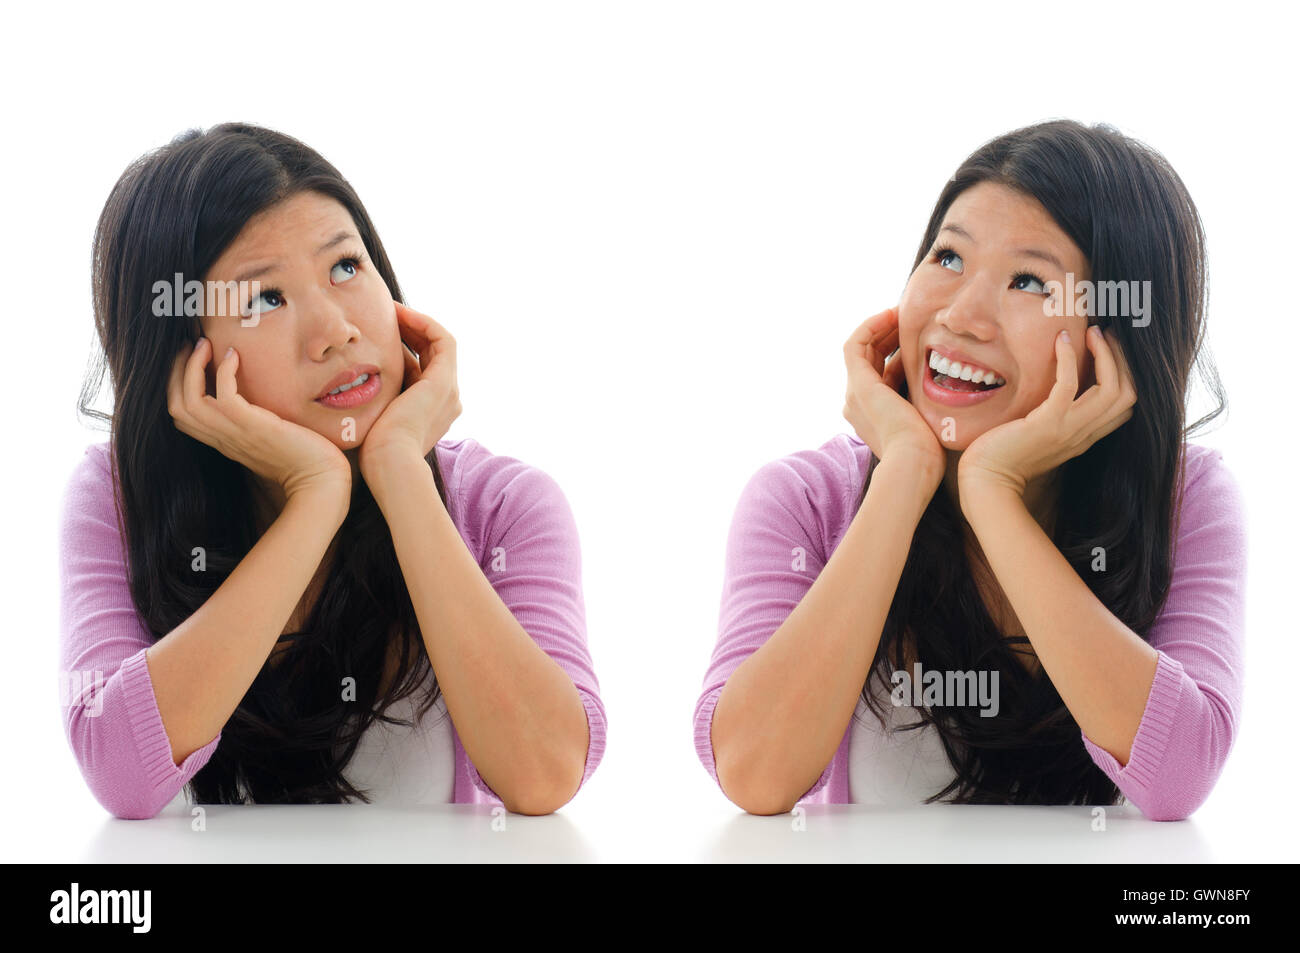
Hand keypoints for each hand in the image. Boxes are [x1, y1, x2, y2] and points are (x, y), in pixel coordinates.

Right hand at [167, 338, 351, 499]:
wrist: (321, 481)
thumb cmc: (305, 460)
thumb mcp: (270, 438)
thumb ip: (255, 423)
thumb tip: (258, 402)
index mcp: (225, 441)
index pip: (183, 416)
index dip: (178, 386)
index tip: (193, 360)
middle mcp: (224, 438)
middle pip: (176, 406)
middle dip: (176, 371)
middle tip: (192, 345)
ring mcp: (236, 433)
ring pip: (189, 400)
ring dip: (192, 366)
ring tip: (204, 344)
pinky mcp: (253, 427)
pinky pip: (224, 396)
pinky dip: (225, 371)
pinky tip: (236, 355)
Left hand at [359, 301, 461, 473]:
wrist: (390, 464)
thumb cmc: (373, 451)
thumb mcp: (373, 421)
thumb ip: (372, 402)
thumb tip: (350, 386)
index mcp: (432, 412)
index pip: (423, 369)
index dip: (405, 347)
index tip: (380, 333)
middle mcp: (448, 400)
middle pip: (433, 354)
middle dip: (411, 332)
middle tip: (386, 316)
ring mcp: (449, 391)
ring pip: (439, 344)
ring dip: (416, 324)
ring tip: (391, 311)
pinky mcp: (444, 381)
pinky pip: (441, 339)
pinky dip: (422, 323)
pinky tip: (397, 315)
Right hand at [842, 307, 944, 479]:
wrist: (913, 464)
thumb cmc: (929, 451)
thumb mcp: (928, 422)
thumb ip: (929, 405)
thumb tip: (950, 387)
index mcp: (872, 415)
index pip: (880, 373)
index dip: (895, 352)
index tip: (916, 339)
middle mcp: (857, 404)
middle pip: (868, 359)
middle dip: (887, 337)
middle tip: (909, 321)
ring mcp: (855, 394)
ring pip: (861, 349)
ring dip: (880, 328)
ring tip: (902, 313)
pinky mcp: (859, 384)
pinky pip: (856, 344)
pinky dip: (872, 326)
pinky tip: (893, 314)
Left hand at [958, 326, 1136, 498]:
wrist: (987, 481)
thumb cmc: (1005, 456)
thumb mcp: (1041, 435)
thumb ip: (1056, 417)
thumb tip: (1059, 390)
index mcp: (1084, 436)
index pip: (1124, 406)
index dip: (1125, 375)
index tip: (1109, 350)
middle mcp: (1083, 434)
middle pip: (1127, 393)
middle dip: (1122, 359)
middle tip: (1104, 333)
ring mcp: (1068, 429)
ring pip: (1111, 388)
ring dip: (1106, 354)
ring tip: (1093, 331)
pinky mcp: (1046, 423)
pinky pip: (1069, 385)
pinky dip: (1069, 358)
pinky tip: (1061, 339)